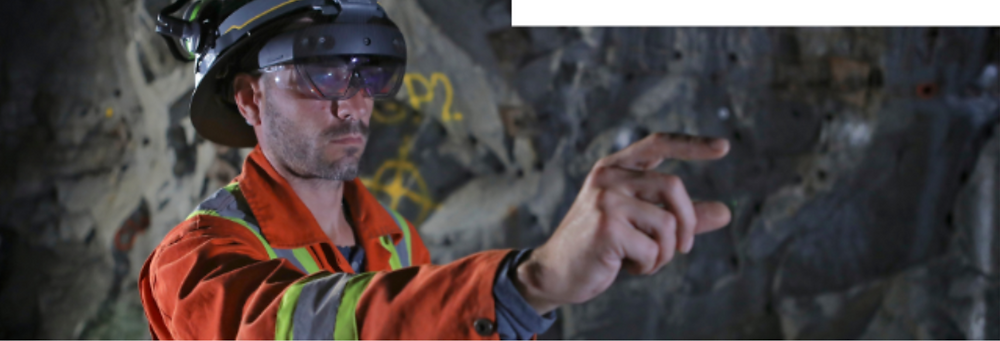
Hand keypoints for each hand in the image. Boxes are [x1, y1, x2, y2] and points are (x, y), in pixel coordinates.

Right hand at [514, 133, 731, 314]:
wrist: (555, 273)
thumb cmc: (601, 247)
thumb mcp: (641, 226)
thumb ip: (680, 217)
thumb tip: (725, 212)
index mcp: (614, 169)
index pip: (657, 144)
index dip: (691, 144)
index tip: (723, 147)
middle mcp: (608, 177)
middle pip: (673, 186)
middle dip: (687, 223)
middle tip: (683, 248)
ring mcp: (605, 200)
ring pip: (667, 223)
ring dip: (665, 252)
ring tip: (644, 260)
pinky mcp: (606, 228)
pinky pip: (652, 249)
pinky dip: (648, 265)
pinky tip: (625, 266)